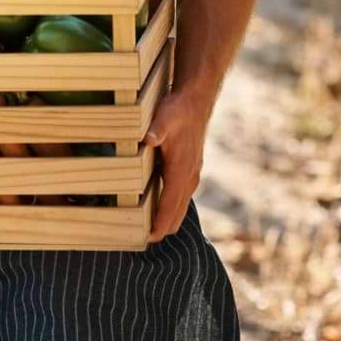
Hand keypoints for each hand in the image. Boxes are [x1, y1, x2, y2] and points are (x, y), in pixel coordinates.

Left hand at [144, 88, 209, 242]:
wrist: (196, 99)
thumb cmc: (179, 109)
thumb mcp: (164, 117)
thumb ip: (156, 129)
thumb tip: (148, 139)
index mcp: (181, 170)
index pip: (170, 205)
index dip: (160, 224)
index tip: (149, 239)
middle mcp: (189, 176)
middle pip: (177, 212)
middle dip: (163, 228)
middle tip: (143, 241)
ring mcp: (191, 172)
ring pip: (181, 204)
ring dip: (168, 218)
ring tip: (152, 231)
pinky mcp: (190, 167)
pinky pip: (181, 194)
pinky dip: (173, 206)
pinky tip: (163, 206)